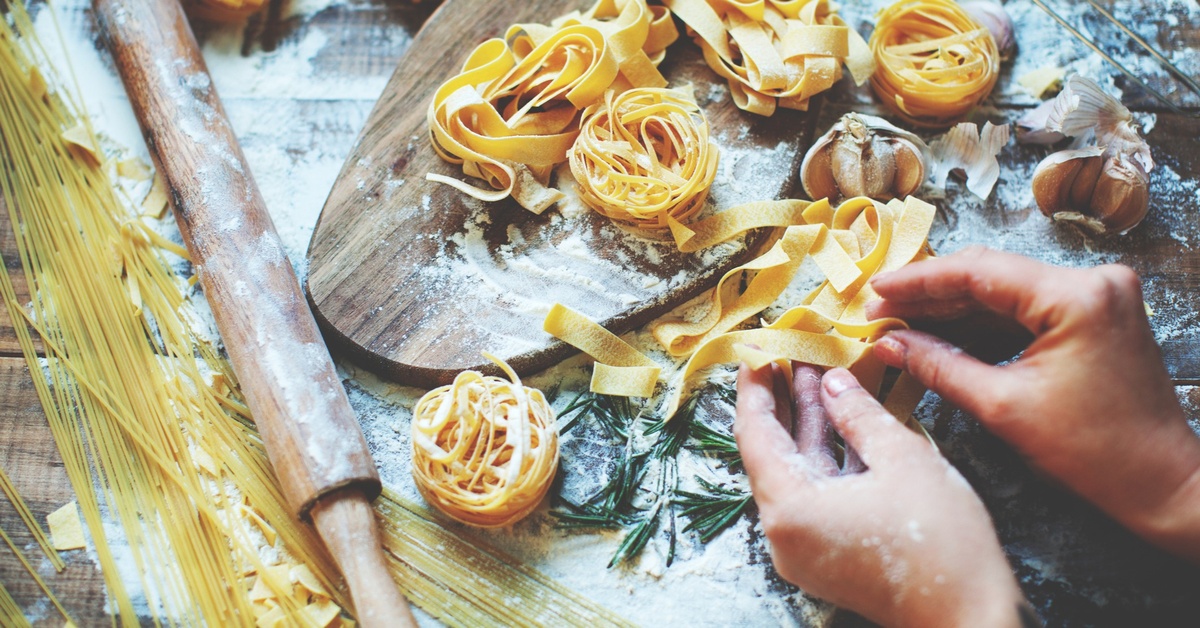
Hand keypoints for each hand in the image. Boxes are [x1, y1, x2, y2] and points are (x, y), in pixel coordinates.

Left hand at [736, 362, 1025, 626]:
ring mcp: (804, 547)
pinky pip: (814, 493)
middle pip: (771, 453)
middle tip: (789, 353)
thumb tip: (831, 380)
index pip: (754, 435)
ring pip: (795, 472)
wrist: (971, 618)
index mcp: (790, 509)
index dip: (755, 389)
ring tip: (817, 373)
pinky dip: (825, 456)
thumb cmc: (941, 543)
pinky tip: (840, 419)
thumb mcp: (902, 458)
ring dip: (808, 425)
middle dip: (783, 401)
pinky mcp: (827, 554)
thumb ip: (858, 414)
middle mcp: (785, 533)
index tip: (758, 351)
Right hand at [867, 246, 1199, 560]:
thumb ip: (940, 366)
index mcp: (1076, 296)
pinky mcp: (1094, 314)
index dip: (918, 281)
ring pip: (1005, 292)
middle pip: (991, 275)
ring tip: (900, 327)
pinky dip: (983, 324)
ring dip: (953, 310)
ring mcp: (1097, 295)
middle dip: (930, 295)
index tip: (875, 291)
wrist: (1161, 482)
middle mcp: (1092, 281)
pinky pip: (1025, 310)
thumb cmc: (1093, 452)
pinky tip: (940, 336)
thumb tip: (889, 343)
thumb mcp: (1003, 407)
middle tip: (879, 313)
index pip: (979, 272)